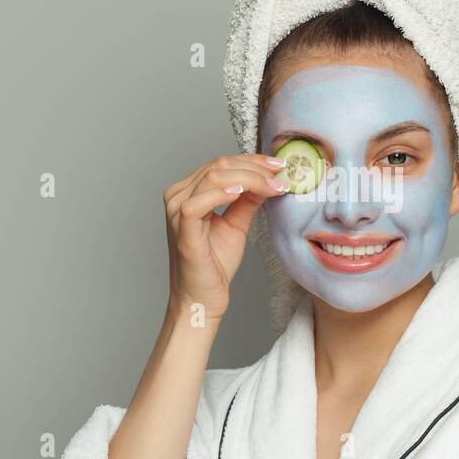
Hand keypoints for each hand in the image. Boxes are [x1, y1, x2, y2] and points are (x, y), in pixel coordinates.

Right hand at [163, 153, 289, 321]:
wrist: (203, 297)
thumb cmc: (214, 263)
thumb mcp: (237, 223)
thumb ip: (248, 200)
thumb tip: (269, 179)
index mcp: (188, 191)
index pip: (221, 163)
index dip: (253, 161)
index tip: (280, 166)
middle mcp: (178, 196)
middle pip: (219, 165)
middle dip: (255, 168)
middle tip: (282, 176)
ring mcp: (176, 210)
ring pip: (213, 177)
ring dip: (248, 178)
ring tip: (273, 186)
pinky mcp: (181, 228)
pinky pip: (199, 202)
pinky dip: (223, 193)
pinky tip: (243, 192)